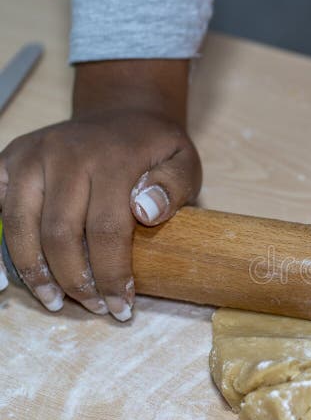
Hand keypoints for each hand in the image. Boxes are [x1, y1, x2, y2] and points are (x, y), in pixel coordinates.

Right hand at [0, 60, 199, 320]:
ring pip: (21, 225)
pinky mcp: (11, 158)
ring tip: (56, 301)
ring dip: (37, 272)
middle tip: (95, 308)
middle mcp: (65, 153)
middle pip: (60, 234)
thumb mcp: (184, 163)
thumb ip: (173, 187)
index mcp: (113, 158)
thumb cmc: (155, 148)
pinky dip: (8, 244)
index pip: (107, 230)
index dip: (112, 275)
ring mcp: (32, 154)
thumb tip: (146, 211)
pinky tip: (26, 273)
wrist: (123, 112)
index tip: (122, 306)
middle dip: (76, 281)